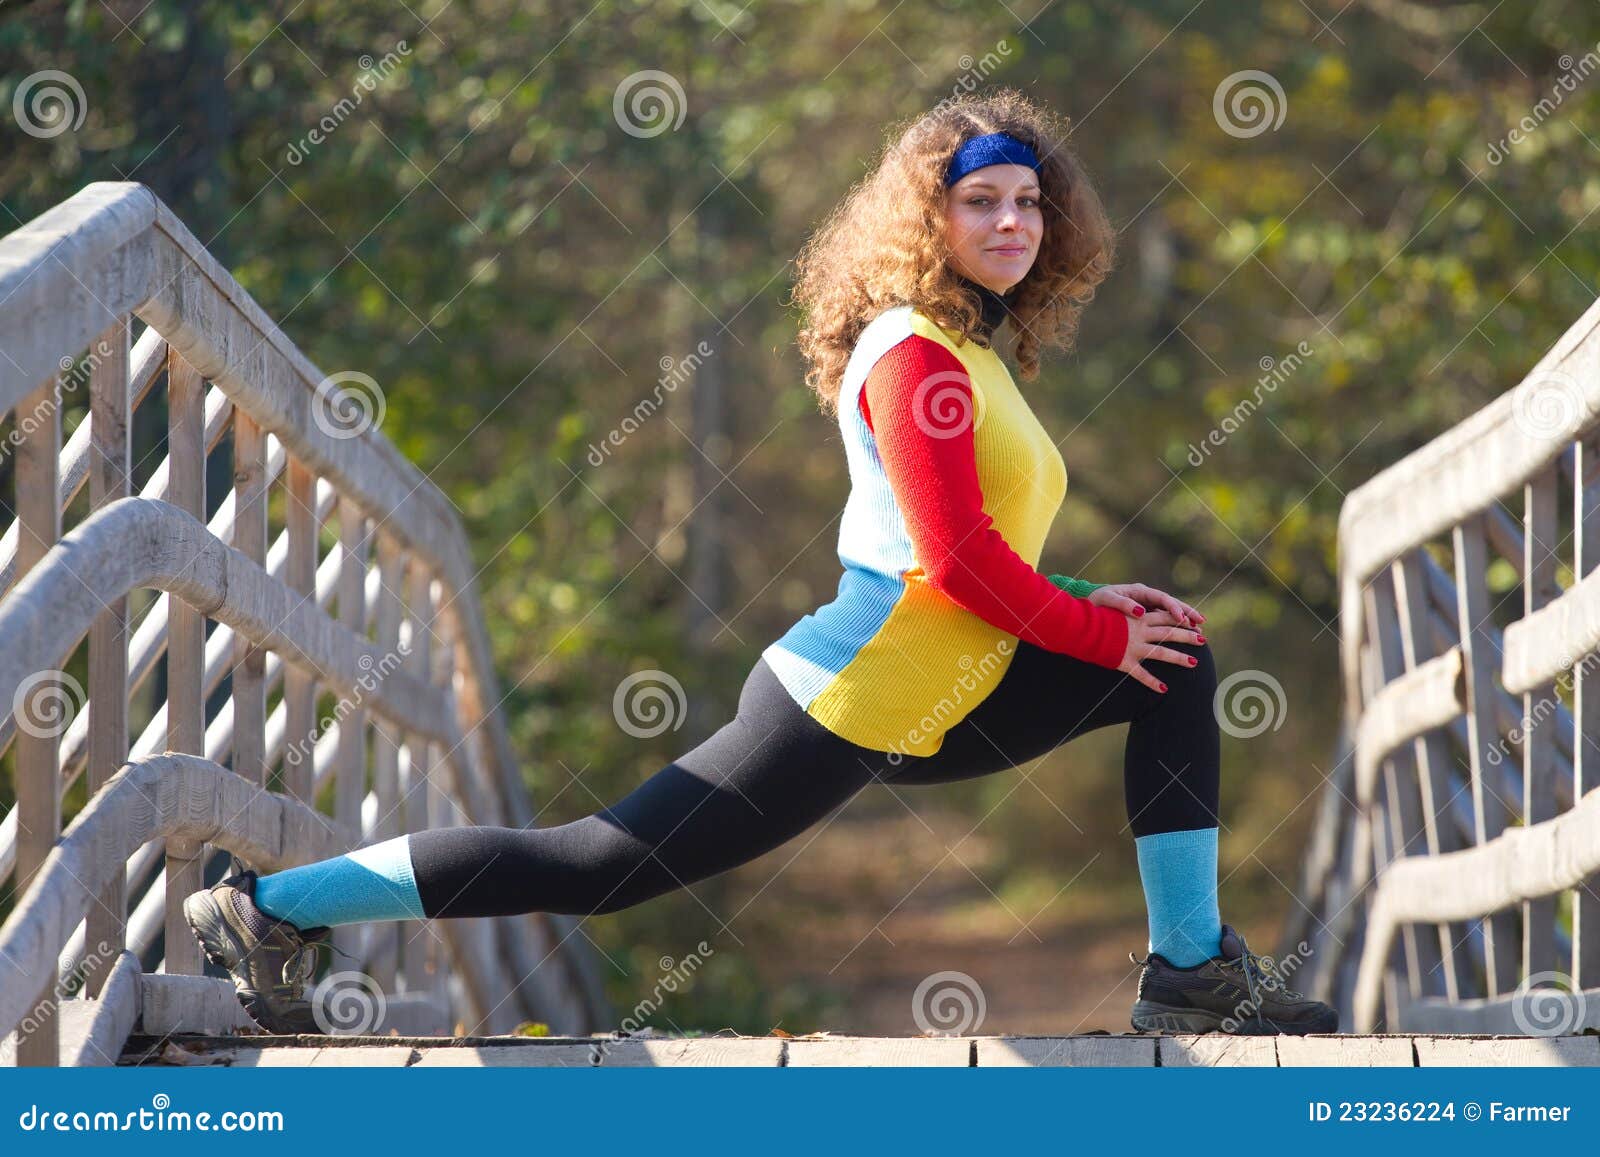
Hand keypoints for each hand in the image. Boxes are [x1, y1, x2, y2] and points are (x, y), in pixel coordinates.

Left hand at [1085, 582, 1204, 627]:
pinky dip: (1175, 627)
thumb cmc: (1097, 602)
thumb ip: (1123, 604)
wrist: (1089, 606)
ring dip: (1185, 620)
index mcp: (1139, 592)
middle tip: (1201, 623)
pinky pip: (1163, 621)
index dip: (1173, 607)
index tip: (1182, 618)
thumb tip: (1140, 611)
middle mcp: (1147, 598)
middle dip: (1187, 613)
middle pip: (1172, 604)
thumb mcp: (1107, 600)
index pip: (1161, 598)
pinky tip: (1186, 634)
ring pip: (1170, 613)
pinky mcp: (1145, 617)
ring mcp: (1148, 607)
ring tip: (1199, 630)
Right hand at [1087, 589, 1205, 694]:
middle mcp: (1139, 631)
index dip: (1181, 618)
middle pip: (1169, 633)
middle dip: (1188, 636)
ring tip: (1194, 663)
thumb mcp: (1113, 606)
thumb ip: (1128, 609)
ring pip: (1162, 653)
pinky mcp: (1124, 661)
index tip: (1195, 622)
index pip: (1165, 616)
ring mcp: (1133, 647)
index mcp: (1139, 617)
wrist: (1079, 626)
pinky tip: (1164, 689)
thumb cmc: (1094, 614)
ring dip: (1179, 658)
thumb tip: (1143, 610)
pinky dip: (1152, 682)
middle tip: (1203, 640)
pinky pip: (1141, 674)